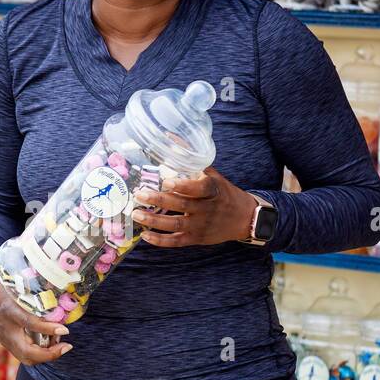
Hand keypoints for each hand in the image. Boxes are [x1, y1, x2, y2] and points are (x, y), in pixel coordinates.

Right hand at [0, 267, 72, 363]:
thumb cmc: (2, 286)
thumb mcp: (19, 286)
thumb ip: (37, 295)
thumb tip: (60, 302)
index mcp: (9, 310)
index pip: (30, 324)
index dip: (49, 329)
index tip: (65, 330)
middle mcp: (6, 329)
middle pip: (27, 353)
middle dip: (49, 355)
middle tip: (66, 346)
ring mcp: (5, 339)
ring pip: (26, 358)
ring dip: (46, 355)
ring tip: (59, 344)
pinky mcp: (6, 343)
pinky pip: (25, 354)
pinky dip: (39, 353)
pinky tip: (50, 343)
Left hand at [131, 167, 255, 247]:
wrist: (243, 218)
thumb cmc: (223, 193)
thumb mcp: (213, 175)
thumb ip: (192, 161)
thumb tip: (170, 137)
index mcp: (212, 190)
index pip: (199, 188)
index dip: (183, 186)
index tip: (166, 182)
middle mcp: (206, 208)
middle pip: (182, 204)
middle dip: (159, 200)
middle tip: (140, 194)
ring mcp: (201, 225)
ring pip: (176, 224)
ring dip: (154, 220)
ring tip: (137, 214)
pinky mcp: (196, 238)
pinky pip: (176, 241)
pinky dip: (160, 240)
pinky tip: (144, 234)